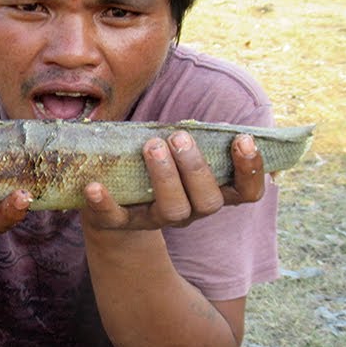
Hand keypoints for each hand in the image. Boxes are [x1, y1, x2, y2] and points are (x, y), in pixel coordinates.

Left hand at [79, 132, 264, 230]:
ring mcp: (155, 219)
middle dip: (197, 168)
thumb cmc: (158, 165)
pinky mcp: (119, 222)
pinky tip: (94, 186)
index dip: (251, 171)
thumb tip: (220, 125)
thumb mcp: (181, 152)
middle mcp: (189, 211)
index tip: (243, 139)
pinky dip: (104, 203)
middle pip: (207, 202)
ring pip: (173, 210)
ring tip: (152, 145)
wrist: (115, 199)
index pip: (246, 193)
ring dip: (165, 176)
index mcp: (209, 193)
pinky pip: (113, 219)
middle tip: (179, 137)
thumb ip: (200, 139)